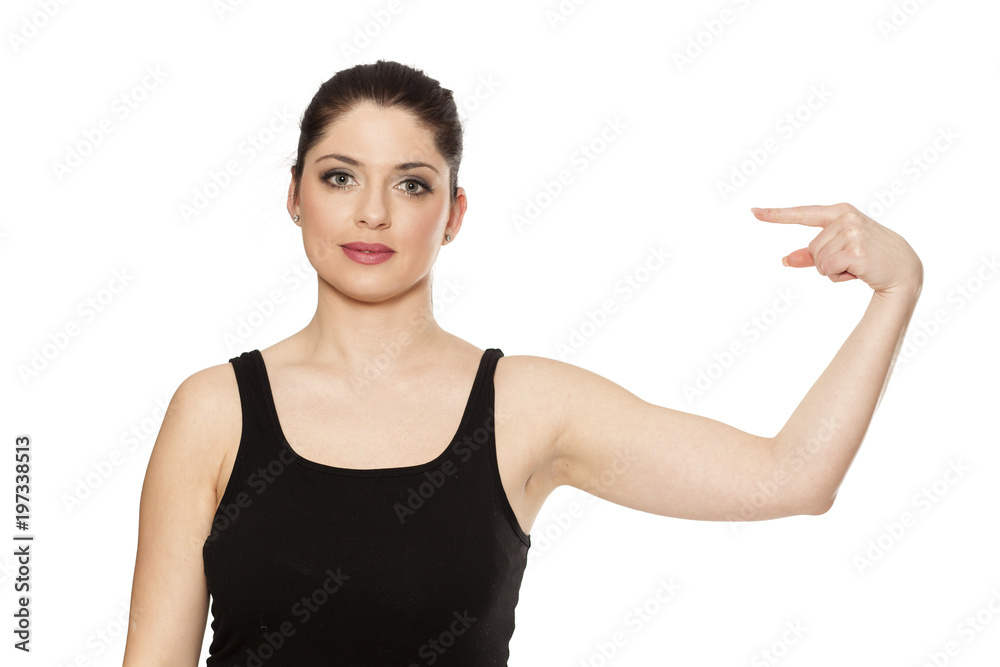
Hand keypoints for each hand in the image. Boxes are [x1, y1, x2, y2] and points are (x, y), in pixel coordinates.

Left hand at [751, 203, 923, 295]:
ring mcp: (851, 232)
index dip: (776, 215)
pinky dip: (839, 277)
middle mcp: (845, 217)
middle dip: (827, 261)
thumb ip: (810, 255)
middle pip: (812, 248)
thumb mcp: (840, 251)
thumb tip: (784, 260)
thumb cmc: (870, 258)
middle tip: (852, 260)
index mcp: (840, 211)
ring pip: (819, 260)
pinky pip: (828, 270)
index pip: (802, 213)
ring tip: (857, 265)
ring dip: (833, 271)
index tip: (753, 212)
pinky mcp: (855, 249)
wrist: (904, 268)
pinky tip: (859, 272)